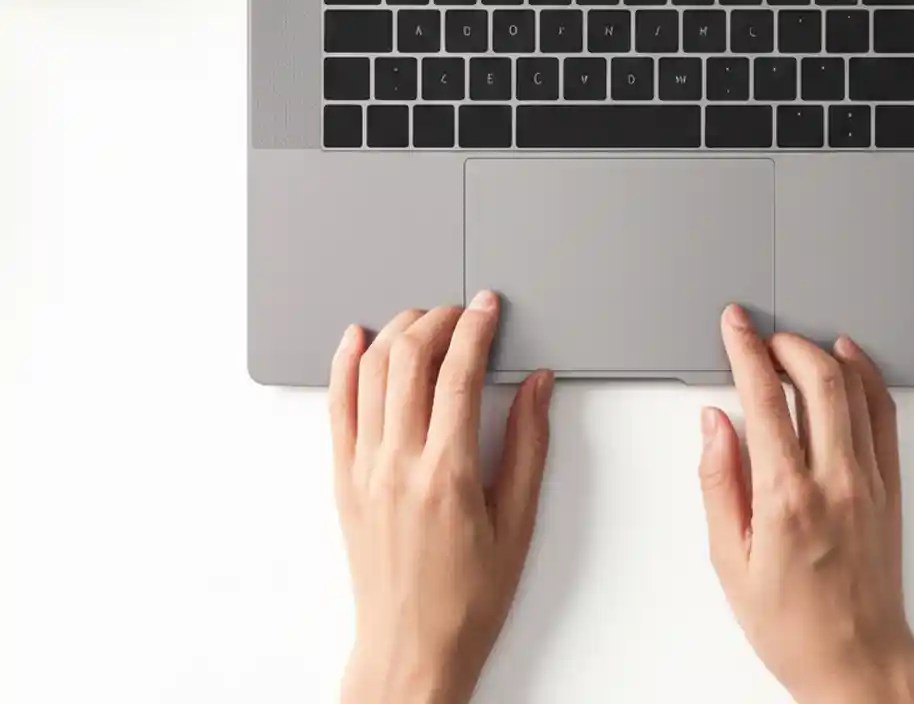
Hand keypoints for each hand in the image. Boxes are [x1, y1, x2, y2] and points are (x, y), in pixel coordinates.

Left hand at [328, 293, 554, 703]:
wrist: (412, 647)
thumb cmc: (468, 598)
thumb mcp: (517, 523)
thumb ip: (527, 446)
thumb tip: (536, 386)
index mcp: (448, 474)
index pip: (459, 374)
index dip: (476, 328)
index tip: (487, 306)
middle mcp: (398, 464)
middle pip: (409, 360)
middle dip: (437, 320)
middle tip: (461, 312)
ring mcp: (363, 470)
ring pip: (370, 373)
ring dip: (397, 333)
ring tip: (423, 320)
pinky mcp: (342, 480)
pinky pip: (336, 406)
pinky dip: (344, 364)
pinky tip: (357, 340)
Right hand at [699, 305, 913, 703]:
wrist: (856, 659)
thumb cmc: (792, 623)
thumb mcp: (730, 560)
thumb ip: (719, 483)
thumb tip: (714, 425)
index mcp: (786, 498)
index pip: (763, 398)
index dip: (745, 350)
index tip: (735, 326)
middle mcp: (834, 481)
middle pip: (818, 378)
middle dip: (786, 342)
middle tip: (763, 335)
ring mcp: (870, 481)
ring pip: (856, 389)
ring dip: (824, 354)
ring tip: (798, 345)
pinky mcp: (891, 488)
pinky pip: (885, 415)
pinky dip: (868, 379)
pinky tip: (850, 367)